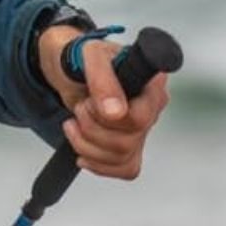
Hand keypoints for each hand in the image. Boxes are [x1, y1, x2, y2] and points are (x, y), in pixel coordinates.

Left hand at [36, 24, 170, 179]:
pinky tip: (84, 146)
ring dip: (86, 142)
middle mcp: (153, 109)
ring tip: (77, 121)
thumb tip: (116, 112)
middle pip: (127, 141)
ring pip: (120, 156)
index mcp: (152, 84)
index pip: (140, 117)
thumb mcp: (90, 56)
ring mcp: (144, 131)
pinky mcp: (132, 148)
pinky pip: (123, 169)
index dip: (111, 115)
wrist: (72, 73)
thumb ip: (103, 78)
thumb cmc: (86, 60)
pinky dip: (97, 162)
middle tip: (82, 106)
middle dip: (91, 126)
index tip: (90, 102)